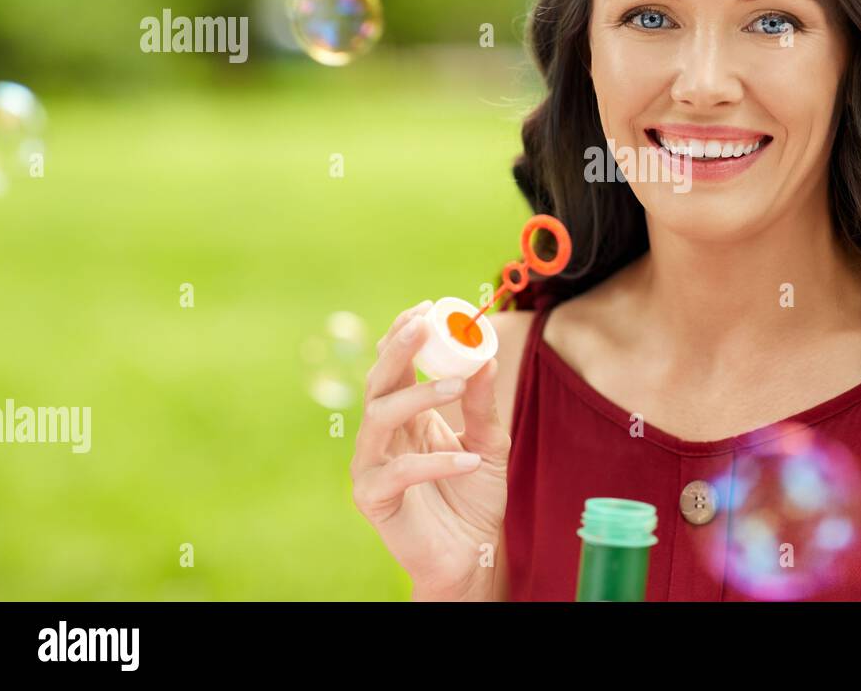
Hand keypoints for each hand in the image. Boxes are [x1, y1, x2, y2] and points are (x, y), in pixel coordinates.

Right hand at [350, 301, 510, 600]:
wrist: (471, 552)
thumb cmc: (474, 495)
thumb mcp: (489, 444)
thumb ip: (483, 406)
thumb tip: (487, 358)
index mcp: (405, 414)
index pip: (394, 365)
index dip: (404, 334)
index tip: (428, 308)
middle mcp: (382, 434)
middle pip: (378, 381)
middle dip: (398, 348)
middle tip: (425, 325)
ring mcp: (371, 464)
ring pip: (379, 417)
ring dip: (417, 395)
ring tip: (456, 386)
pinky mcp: (373, 497)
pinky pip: (398, 472)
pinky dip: (434, 463)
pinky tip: (468, 460)